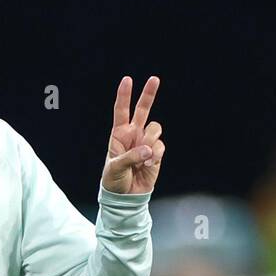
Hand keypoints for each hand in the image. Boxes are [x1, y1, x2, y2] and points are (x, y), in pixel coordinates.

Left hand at [101, 75, 164, 194]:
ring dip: (150, 141)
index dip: (124, 95)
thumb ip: (130, 157)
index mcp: (119, 135)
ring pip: (155, 128)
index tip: (127, 80)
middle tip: (154, 79)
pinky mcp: (156, 153)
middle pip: (143, 110)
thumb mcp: (115, 169)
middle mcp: (134, 135)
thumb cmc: (114, 181)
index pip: (121, 111)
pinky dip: (156, 155)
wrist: (126, 197)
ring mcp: (146, 142)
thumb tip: (147, 150)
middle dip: (148, 94)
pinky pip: (160, 146)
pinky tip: (148, 165)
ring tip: (143, 158)